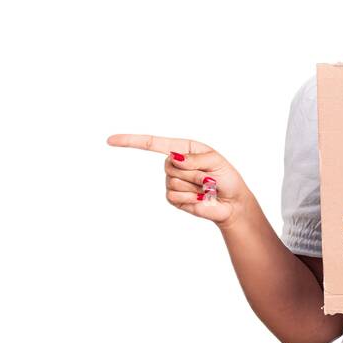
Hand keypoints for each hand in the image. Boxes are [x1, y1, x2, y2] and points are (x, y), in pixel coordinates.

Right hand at [106, 133, 252, 227]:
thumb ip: (195, 158)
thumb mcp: (216, 161)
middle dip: (193, 172)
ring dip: (194, 186)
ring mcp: (172, 182)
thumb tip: (174, 158)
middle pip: (169, 165)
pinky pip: (175, 196)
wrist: (232, 203)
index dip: (131, 141)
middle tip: (208, 178)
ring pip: (173, 181)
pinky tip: (200, 198)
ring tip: (206, 188)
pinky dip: (191, 198)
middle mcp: (174, 164)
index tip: (111, 140)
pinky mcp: (174, 198)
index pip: (153, 143)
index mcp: (183, 149)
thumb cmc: (227, 178)